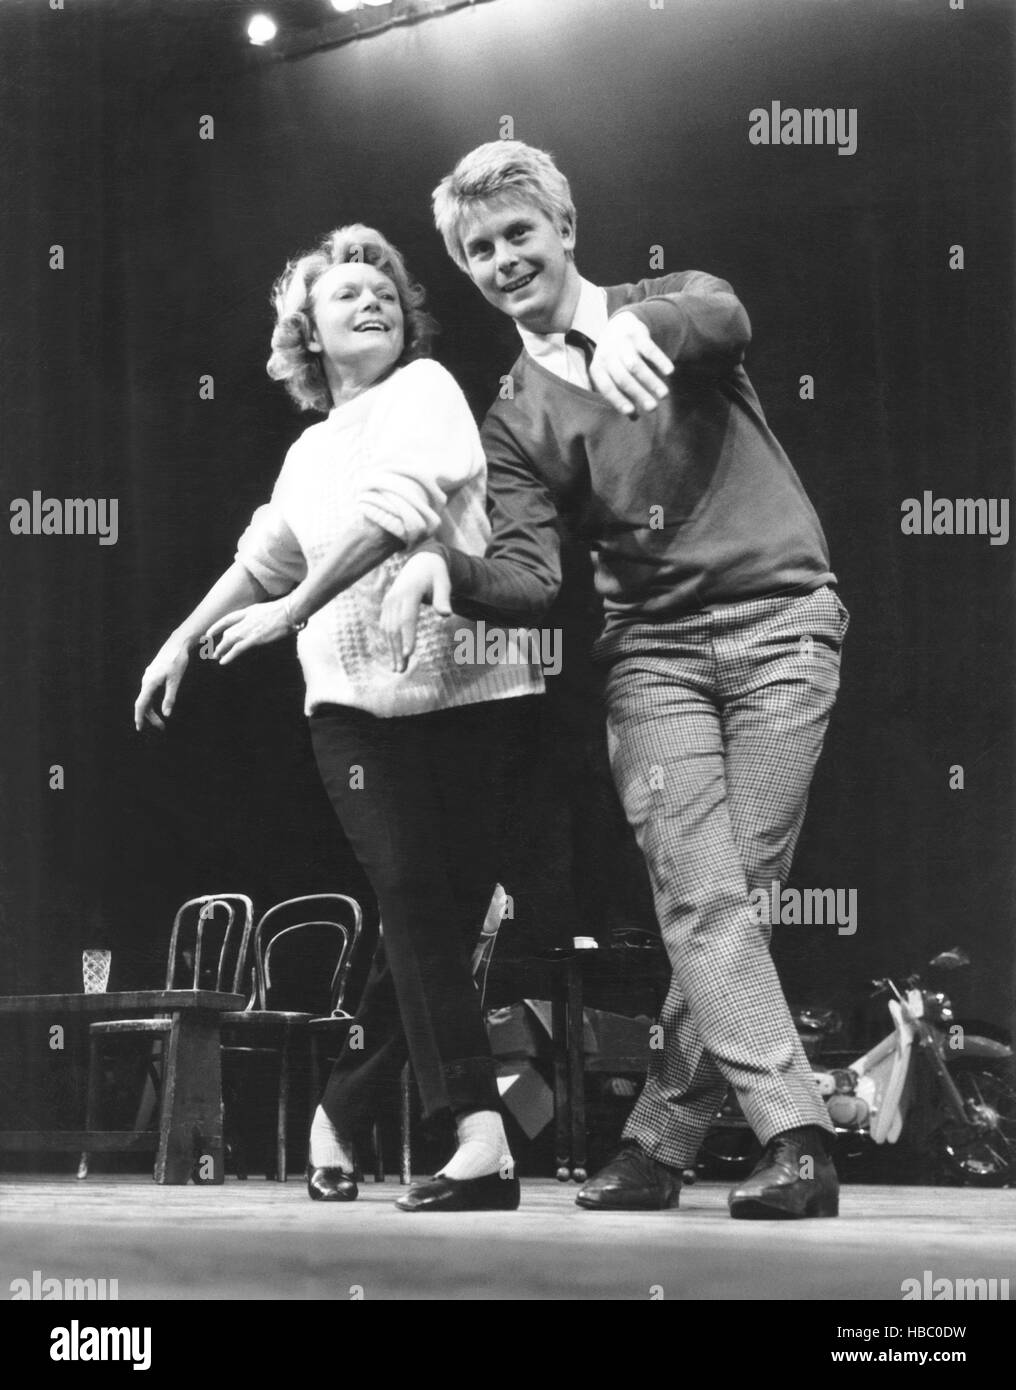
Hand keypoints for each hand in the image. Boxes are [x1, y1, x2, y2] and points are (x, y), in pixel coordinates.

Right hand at [134, 635, 192, 730]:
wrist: (177, 644)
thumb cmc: (177, 661)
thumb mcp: (175, 681)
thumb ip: (170, 698)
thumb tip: (166, 714)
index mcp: (150, 683)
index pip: (141, 704)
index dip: (140, 717)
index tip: (139, 728)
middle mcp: (146, 680)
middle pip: (144, 703)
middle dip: (151, 717)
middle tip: (162, 727)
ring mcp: (148, 677)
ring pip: (146, 698)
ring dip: (152, 710)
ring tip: (161, 721)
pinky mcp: (152, 675)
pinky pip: (149, 692)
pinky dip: (152, 702)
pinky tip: (158, 708)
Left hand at [205, 598, 292, 665]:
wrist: (290, 611)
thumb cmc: (286, 610)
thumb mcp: (269, 610)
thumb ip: (262, 617)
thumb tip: (264, 623)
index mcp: (248, 611)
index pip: (227, 619)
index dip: (216, 626)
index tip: (209, 633)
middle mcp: (245, 620)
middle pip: (227, 632)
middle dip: (220, 642)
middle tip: (214, 651)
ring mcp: (249, 629)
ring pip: (229, 640)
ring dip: (221, 650)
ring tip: (216, 657)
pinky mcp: (255, 638)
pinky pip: (237, 648)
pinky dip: (229, 655)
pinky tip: (223, 661)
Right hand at [380, 552, 451, 671]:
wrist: (421, 561)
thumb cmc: (436, 574)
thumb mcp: (444, 583)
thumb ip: (443, 598)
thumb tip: (446, 614)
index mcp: (409, 592)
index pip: (407, 618)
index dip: (407, 636)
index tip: (408, 654)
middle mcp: (395, 597)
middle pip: (394, 627)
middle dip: (397, 650)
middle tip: (402, 670)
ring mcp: (389, 601)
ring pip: (388, 629)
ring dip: (391, 649)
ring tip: (397, 668)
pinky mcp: (387, 605)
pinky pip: (385, 626)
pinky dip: (388, 641)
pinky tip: (393, 655)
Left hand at [589, 310, 673, 417]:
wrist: (619, 324)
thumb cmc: (616, 359)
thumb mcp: (612, 374)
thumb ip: (622, 394)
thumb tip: (634, 417)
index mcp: (598, 368)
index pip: (607, 387)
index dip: (618, 400)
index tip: (632, 412)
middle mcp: (607, 354)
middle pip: (623, 379)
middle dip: (639, 394)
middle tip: (652, 408)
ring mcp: (622, 343)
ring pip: (636, 366)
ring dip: (651, 381)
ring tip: (664, 395)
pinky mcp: (637, 334)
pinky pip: (650, 349)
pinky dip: (660, 360)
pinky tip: (669, 372)